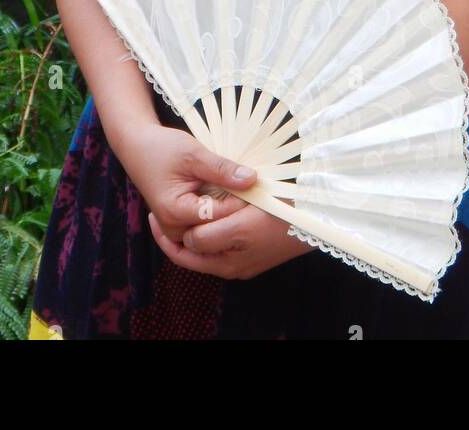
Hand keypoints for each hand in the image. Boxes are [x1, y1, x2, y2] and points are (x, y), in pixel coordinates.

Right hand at [111, 120, 259, 244]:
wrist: (138, 146)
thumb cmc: (162, 148)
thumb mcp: (194, 154)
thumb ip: (222, 169)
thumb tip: (252, 179)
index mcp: (175, 213)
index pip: (219, 215)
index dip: (241, 201)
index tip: (259, 186)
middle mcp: (175, 229)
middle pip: (217, 228)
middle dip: (237, 210)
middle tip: (258, 192)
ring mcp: (176, 229)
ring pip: (213, 229)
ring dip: (229, 212)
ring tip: (246, 192)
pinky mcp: (180, 224)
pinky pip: (206, 224)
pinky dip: (219, 211)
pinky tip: (230, 194)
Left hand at [150, 201, 312, 279]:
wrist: (316, 218)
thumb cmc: (277, 219)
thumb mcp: (240, 226)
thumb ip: (210, 234)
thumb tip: (189, 237)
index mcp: (226, 262)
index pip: (186, 250)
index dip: (170, 232)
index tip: (153, 212)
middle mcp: (232, 264)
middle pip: (193, 251)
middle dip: (172, 234)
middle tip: (151, 213)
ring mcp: (243, 256)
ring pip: (207, 242)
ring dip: (192, 226)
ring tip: (176, 207)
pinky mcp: (253, 245)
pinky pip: (222, 236)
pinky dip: (210, 223)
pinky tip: (208, 205)